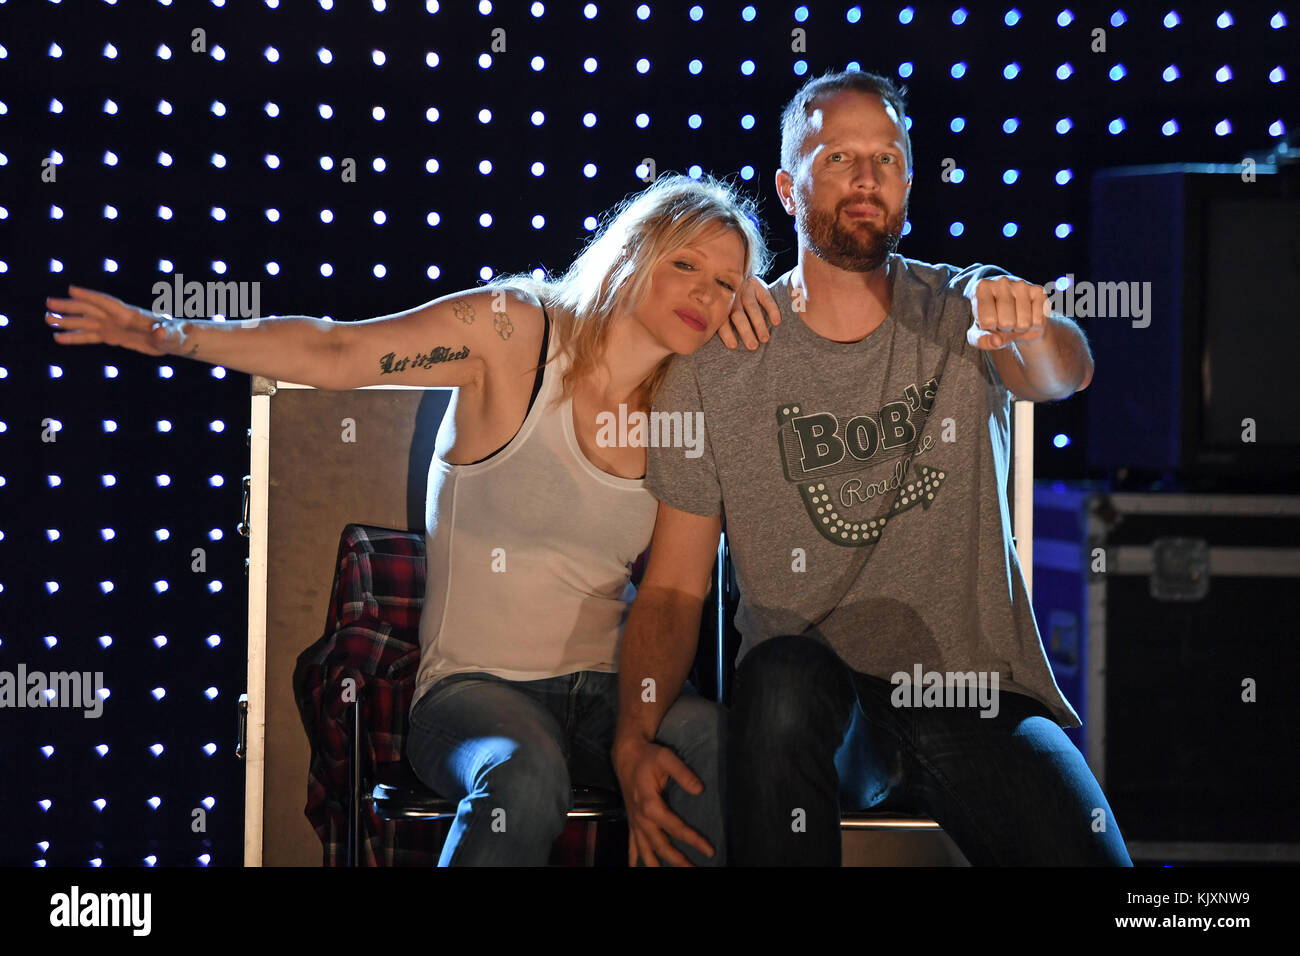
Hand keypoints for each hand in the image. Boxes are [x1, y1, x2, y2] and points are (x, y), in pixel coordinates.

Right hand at [45, 285, 172, 356]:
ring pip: (86, 322)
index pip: (107, 303)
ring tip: (48, 319)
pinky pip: (90, 336)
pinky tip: (58, 337)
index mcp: (130, 314)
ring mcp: (113, 327)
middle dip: (70, 307)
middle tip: (49, 304)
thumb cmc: (175, 335)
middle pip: (90, 310)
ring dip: (67, 321)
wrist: (173, 339)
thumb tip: (161, 332)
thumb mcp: (172, 335)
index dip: (90, 297)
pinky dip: (74, 337)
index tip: (71, 290)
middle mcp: (117, 318)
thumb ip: (165, 333)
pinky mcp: (112, 337)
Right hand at [612, 734, 712, 866]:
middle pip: (660, 845)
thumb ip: (683, 773)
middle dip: (677, 860)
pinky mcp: (632, 820)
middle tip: (694, 870)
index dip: (693, 840)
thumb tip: (699, 789)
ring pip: (645, 850)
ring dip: (655, 865)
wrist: (626, 754)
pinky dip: (634, 857)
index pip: (675, 828)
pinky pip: (631, 843)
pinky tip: (634, 868)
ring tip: (665, 877)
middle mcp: (641, 818)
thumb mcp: (666, 758)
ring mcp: (635, 821)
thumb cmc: (648, 755)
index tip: (709, 850)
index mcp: (650, 805)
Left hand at [718, 275, 779, 349]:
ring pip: (751, 308)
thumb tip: (721, 342)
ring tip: (765, 339)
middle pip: (738, 315)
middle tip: (753, 346)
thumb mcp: (721, 309)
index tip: (733, 345)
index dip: (727, 333)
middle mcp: (732, 297)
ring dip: (759, 324)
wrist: (736, 276)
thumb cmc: (729, 302)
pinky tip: (776, 322)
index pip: (723, 320)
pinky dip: (772, 310)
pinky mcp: (757, 285)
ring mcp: (744, 290)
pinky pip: (765, 298)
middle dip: (745, 331)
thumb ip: (721, 323)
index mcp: (721, 306)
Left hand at [965, 275, 1047, 349]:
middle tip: (1004, 321)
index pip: (987, 321)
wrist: (1012, 313)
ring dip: (1020, 328)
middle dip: (1006, 329)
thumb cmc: (992, 323)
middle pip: (1007, 322)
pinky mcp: (1039, 291)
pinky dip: (1033, 325)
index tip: (989, 320)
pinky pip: (1038, 321)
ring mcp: (1022, 285)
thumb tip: (996, 341)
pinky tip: (1027, 315)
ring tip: (1015, 319)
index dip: (990, 328)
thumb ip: (981, 340)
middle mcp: (1002, 282)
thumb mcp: (980, 334)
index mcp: (982, 288)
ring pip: (1024, 323)